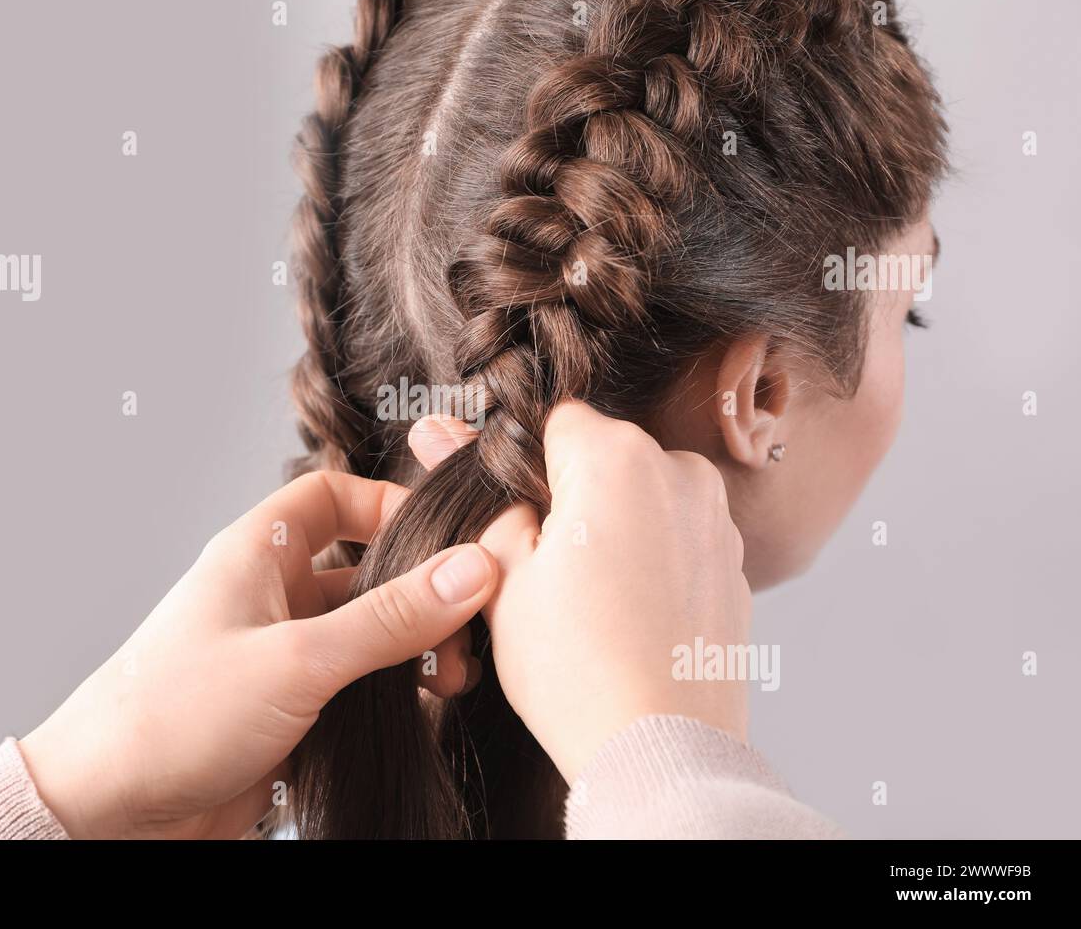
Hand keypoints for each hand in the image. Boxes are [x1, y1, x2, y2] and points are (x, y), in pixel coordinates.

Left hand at [19, 471, 498, 838]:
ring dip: (409, 650)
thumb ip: (390, 618)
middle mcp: (269, 595)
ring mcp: (277, 653)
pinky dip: (388, 695)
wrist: (109, 812)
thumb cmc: (170, 717)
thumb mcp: (297, 659)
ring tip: (449, 678)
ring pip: (363, 633)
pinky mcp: (284, 709)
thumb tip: (469, 570)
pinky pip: (351, 686)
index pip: (334, 496)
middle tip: (465, 625)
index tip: (447, 539)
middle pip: (362, 568)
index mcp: (258, 553)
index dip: (390, 506)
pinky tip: (416, 713)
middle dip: (418, 593)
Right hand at [408, 402, 750, 783]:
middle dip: (571, 501)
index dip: (525, 470)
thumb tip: (436, 431)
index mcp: (617, 457)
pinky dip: (651, 566)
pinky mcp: (736, 567)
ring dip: (613, 532)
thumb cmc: (574, 667)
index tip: (515, 518)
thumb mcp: (501, 574)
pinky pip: (677, 542)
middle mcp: (680, 472)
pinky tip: (627, 621)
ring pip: (642, 501)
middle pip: (603, 460)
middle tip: (544, 574)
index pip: (555, 423)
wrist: (659, 749)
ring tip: (588, 606)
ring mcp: (718, 520)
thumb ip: (476, 494)